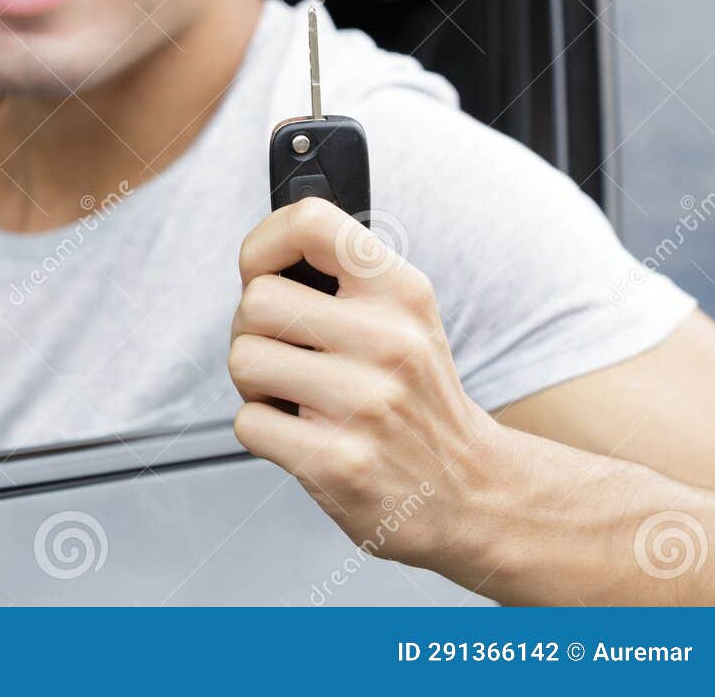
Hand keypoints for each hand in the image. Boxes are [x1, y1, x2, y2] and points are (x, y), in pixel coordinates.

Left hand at [228, 197, 508, 569]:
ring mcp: (365, 403)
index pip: (310, 222)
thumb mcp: (404, 317)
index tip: (261, 268)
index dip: (263, 242)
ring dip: (255, 384)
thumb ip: (341, 276)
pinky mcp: (339, 461)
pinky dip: (263, 431)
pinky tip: (306, 436)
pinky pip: (248, 422)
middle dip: (254, 331)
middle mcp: (389, 340)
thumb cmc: (414, 396)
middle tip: (288, 355)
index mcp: (401, 292)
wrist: (471, 492)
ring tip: (298, 398)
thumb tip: (260, 251)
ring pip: (243, 359)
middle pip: (256, 300)